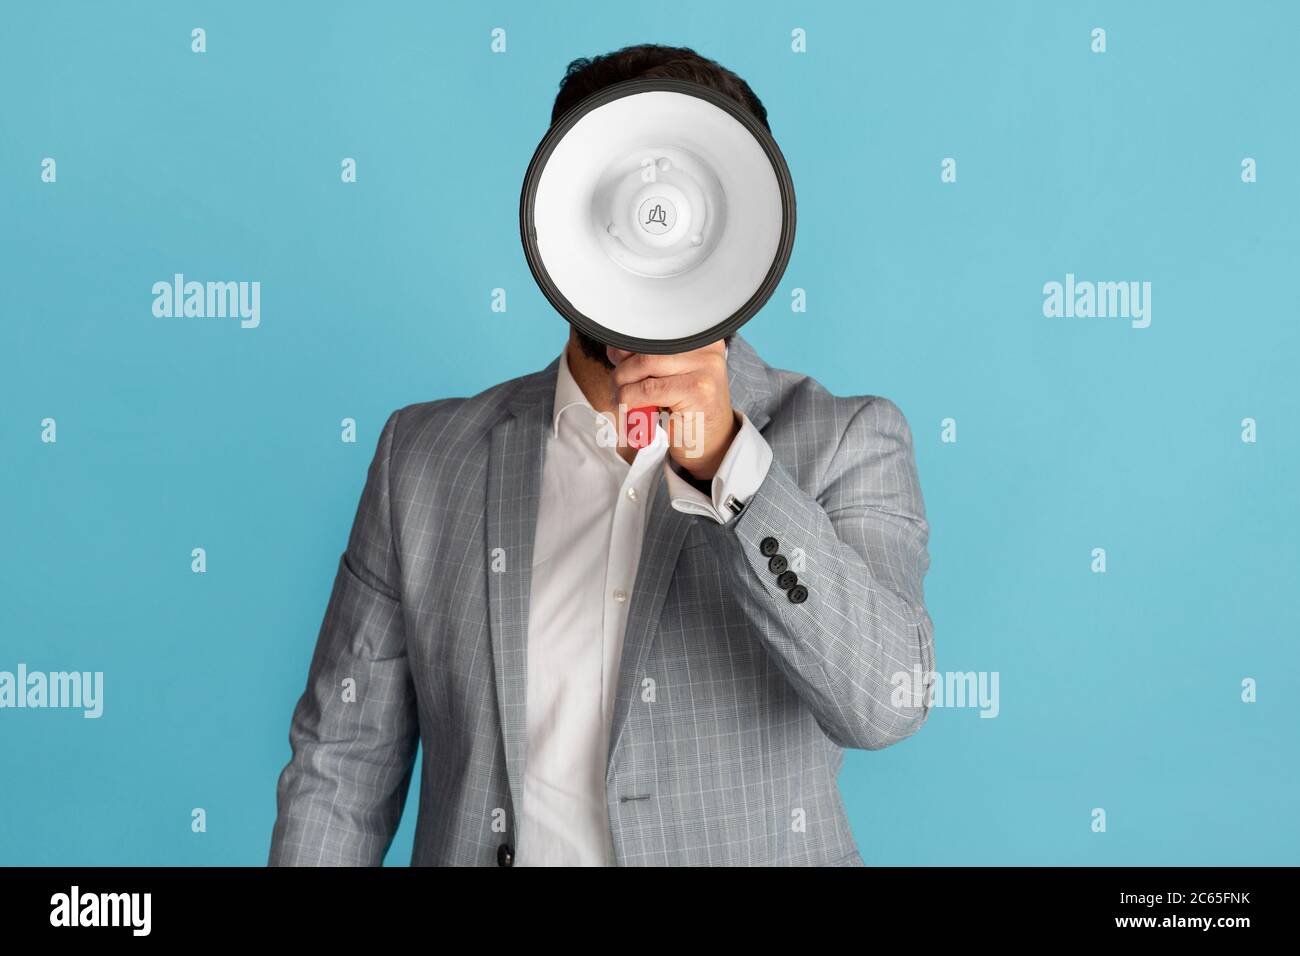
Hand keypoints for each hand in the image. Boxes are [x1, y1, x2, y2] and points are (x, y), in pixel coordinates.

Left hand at [607, 341, 739, 479]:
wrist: (710, 442)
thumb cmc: (686, 409)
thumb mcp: (665, 378)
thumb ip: (644, 360)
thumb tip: (615, 348)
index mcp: (698, 337)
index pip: (653, 331)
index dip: (628, 346)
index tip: (617, 360)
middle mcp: (706, 347)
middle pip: (646, 347)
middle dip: (622, 369)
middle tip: (616, 387)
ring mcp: (705, 368)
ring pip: (644, 365)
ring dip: (623, 385)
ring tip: (623, 401)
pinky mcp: (698, 390)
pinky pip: (648, 389)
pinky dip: (631, 400)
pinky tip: (634, 411)